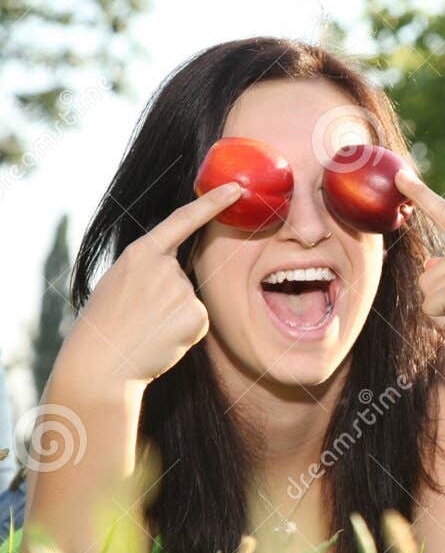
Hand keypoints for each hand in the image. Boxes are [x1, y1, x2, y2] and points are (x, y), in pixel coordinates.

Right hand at [57, 184, 244, 390]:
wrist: (101, 363)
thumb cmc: (107, 324)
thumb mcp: (121, 280)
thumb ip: (151, 267)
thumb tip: (179, 268)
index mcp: (141, 253)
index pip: (183, 220)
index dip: (212, 203)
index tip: (236, 188)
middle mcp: (164, 266)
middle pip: (184, 275)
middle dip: (167, 297)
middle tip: (139, 317)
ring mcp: (182, 289)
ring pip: (192, 300)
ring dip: (175, 315)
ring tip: (146, 329)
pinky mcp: (197, 314)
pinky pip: (198, 320)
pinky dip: (184, 332)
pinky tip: (162, 339)